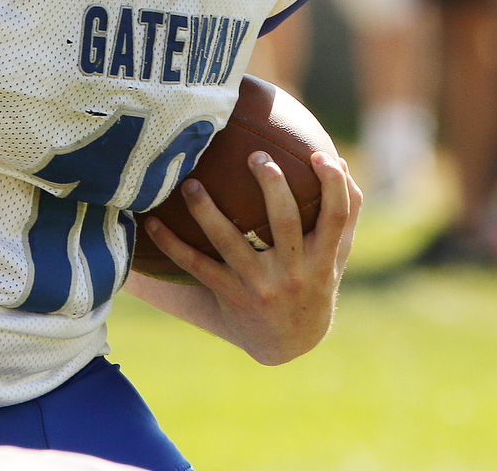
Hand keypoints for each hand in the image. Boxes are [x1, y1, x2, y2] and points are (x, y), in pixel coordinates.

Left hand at [143, 149, 359, 364]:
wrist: (289, 343)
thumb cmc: (314, 280)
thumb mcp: (336, 254)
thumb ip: (345, 212)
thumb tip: (340, 159)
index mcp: (323, 259)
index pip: (336, 217)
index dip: (332, 185)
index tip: (318, 155)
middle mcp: (293, 273)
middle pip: (285, 222)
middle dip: (272, 186)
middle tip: (256, 156)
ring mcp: (259, 285)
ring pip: (231, 242)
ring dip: (207, 211)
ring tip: (191, 184)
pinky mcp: (229, 295)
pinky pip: (196, 266)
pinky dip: (171, 243)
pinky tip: (150, 221)